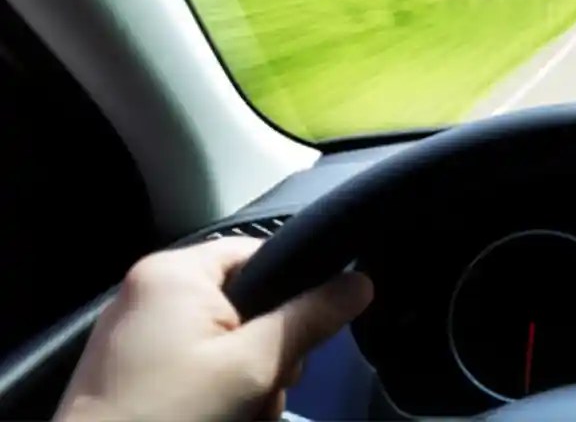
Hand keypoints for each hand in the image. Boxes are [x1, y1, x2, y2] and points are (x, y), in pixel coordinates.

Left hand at [54, 238, 373, 421]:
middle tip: (265, 388)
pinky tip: (219, 415)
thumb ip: (309, 319)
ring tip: (240, 412)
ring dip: (247, 377)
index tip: (306, 337)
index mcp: (174, 271)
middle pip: (246, 301)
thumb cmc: (173, 413)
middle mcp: (149, 288)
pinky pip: (195, 359)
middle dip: (268, 350)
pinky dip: (216, 387)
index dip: (296, 290)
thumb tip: (361, 282)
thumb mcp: (254, 366)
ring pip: (225, 338)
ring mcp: (135, 330)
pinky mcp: (130, 366)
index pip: (262, 252)